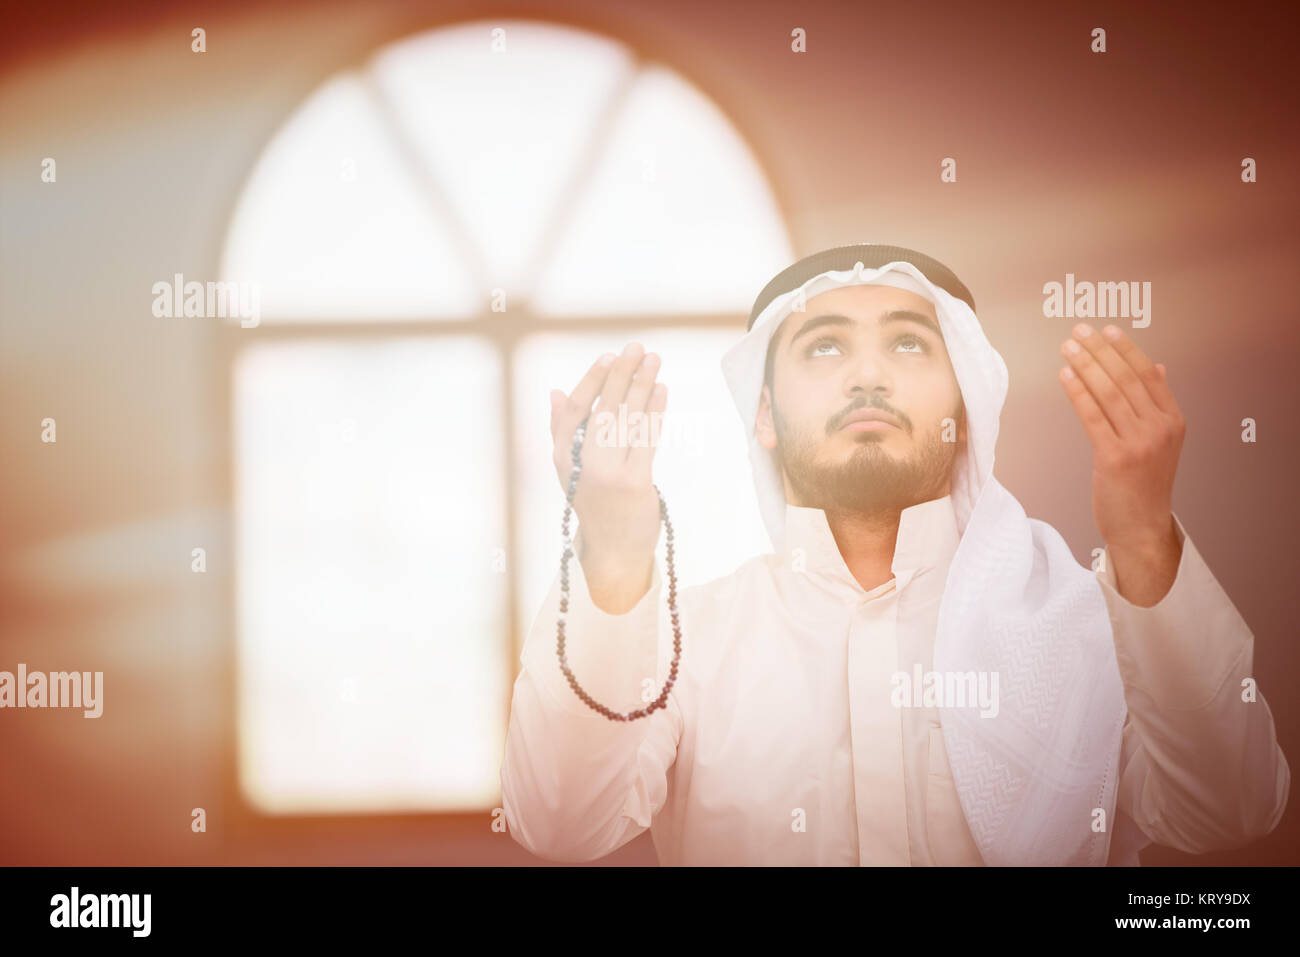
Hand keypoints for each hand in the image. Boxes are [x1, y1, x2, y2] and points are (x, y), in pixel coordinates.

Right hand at [549, 342, 667, 611]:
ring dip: (643, 385)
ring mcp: (609, 474)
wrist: (614, 550)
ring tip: (654, 360)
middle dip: (622, 374)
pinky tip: (662, 390)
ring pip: (628, 420)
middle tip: (636, 347)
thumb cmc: (595, 503)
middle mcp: (583, 464)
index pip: (575, 410)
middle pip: (604, 408)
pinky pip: (647, 439)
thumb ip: (562, 431)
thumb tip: (557, 391)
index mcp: (563, 458)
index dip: (592, 381)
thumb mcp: (571, 469)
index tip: (608, 357)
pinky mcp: (635, 483)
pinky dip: (655, 411)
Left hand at [1058, 323, 1184, 602]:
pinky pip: (1093, 417)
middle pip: (1126, 379)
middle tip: (1078, 332)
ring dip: (1086, 366)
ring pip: (1109, 394)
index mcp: (1174, 421)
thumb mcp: (1161, 442)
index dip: (1126, 349)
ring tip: (1067, 348)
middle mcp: (1161, 429)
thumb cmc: (1145, 484)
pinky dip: (1078, 393)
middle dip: (1100, 351)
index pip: (1148, 375)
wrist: (1141, 527)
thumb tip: (1157, 366)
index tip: (1106, 330)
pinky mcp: (1115, 458)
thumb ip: (1157, 405)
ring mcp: (1140, 443)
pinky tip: (1065, 376)